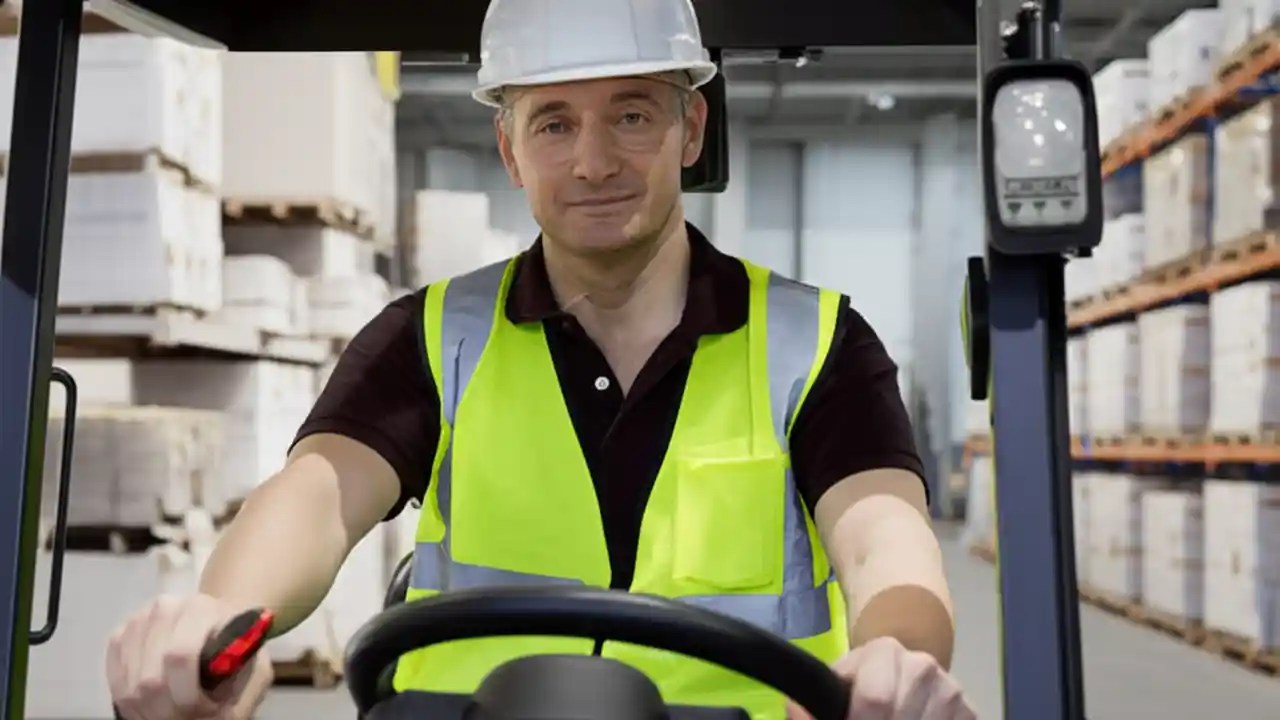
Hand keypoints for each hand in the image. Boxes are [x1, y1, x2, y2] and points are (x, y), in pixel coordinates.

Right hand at [107, 594, 273, 719]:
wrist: (216, 626)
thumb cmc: (237, 651)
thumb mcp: (256, 670)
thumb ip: (243, 691)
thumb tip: (220, 715)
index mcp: (202, 608)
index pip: (180, 656)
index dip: (189, 696)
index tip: (205, 710)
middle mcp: (165, 608)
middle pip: (151, 679)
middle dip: (170, 710)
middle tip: (188, 716)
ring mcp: (137, 621)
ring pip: (131, 687)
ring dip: (152, 711)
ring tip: (176, 711)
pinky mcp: (118, 638)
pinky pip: (116, 685)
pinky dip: (134, 705)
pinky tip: (156, 706)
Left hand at [787, 637, 975, 719]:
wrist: (900, 667)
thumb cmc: (860, 682)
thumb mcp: (835, 684)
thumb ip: (811, 705)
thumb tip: (795, 710)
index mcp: (884, 651)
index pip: (875, 700)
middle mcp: (922, 665)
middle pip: (900, 719)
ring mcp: (951, 688)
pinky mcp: (971, 710)